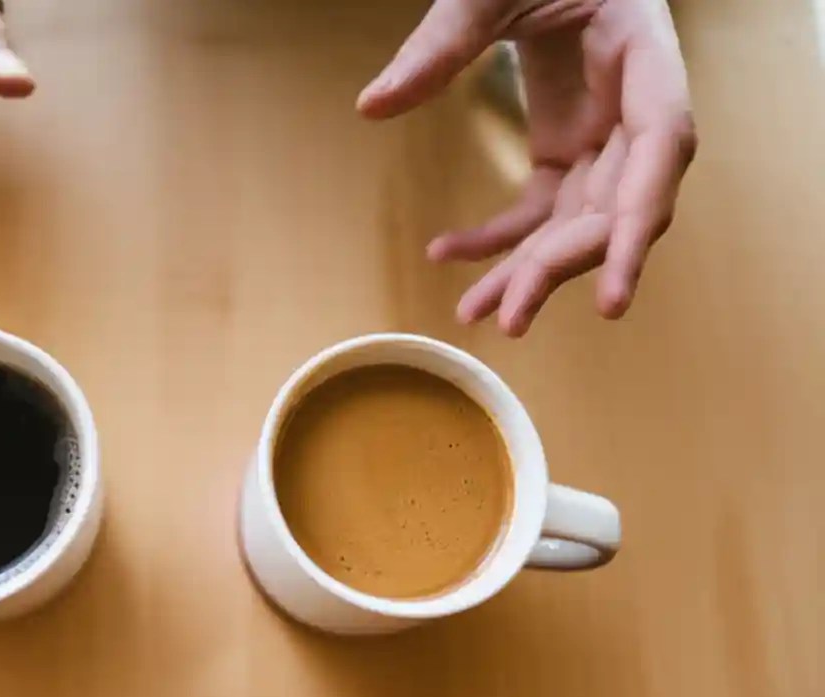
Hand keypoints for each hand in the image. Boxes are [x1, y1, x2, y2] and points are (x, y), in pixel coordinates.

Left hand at [358, 0, 696, 335]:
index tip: (612, 297)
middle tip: (507, 318)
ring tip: (473, 311)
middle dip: (564, 267)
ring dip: (530, 269)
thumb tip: (372, 105)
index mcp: (643, 53)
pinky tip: (447, 251)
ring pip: (580, 219)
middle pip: (617, 203)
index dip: (638, 227)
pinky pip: (543, 205)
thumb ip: (441, 43)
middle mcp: (637, 104)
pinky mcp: (569, 143)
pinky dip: (499, 235)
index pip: (660, 148)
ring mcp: (605, 130)